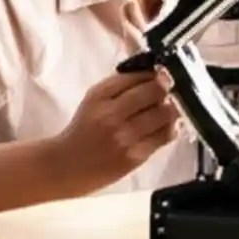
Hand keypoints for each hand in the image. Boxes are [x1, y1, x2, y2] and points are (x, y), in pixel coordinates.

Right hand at [49, 69, 180, 194]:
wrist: (66, 165)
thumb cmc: (83, 129)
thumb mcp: (94, 100)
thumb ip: (121, 85)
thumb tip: (153, 73)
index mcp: (100, 96)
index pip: (137, 77)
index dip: (155, 74)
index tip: (162, 75)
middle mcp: (112, 114)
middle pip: (154, 92)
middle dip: (166, 89)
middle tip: (169, 91)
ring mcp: (125, 137)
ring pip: (164, 114)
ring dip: (171, 108)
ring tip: (168, 109)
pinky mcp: (135, 156)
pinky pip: (164, 136)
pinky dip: (170, 128)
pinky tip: (165, 126)